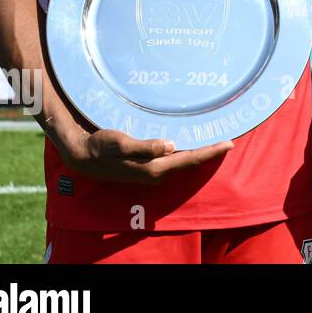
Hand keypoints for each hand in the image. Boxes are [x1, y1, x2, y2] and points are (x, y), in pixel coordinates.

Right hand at [51, 118, 232, 185]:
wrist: (81, 155)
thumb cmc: (100, 147)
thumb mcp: (120, 143)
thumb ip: (144, 147)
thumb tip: (171, 146)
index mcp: (154, 168)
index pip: (190, 159)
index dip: (211, 152)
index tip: (230, 143)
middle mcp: (156, 173)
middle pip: (190, 161)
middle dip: (210, 152)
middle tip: (229, 140)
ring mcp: (151, 171)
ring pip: (182, 161)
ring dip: (199, 151)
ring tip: (215, 139)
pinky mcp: (146, 167)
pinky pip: (173, 160)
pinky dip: (186, 151)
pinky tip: (190, 142)